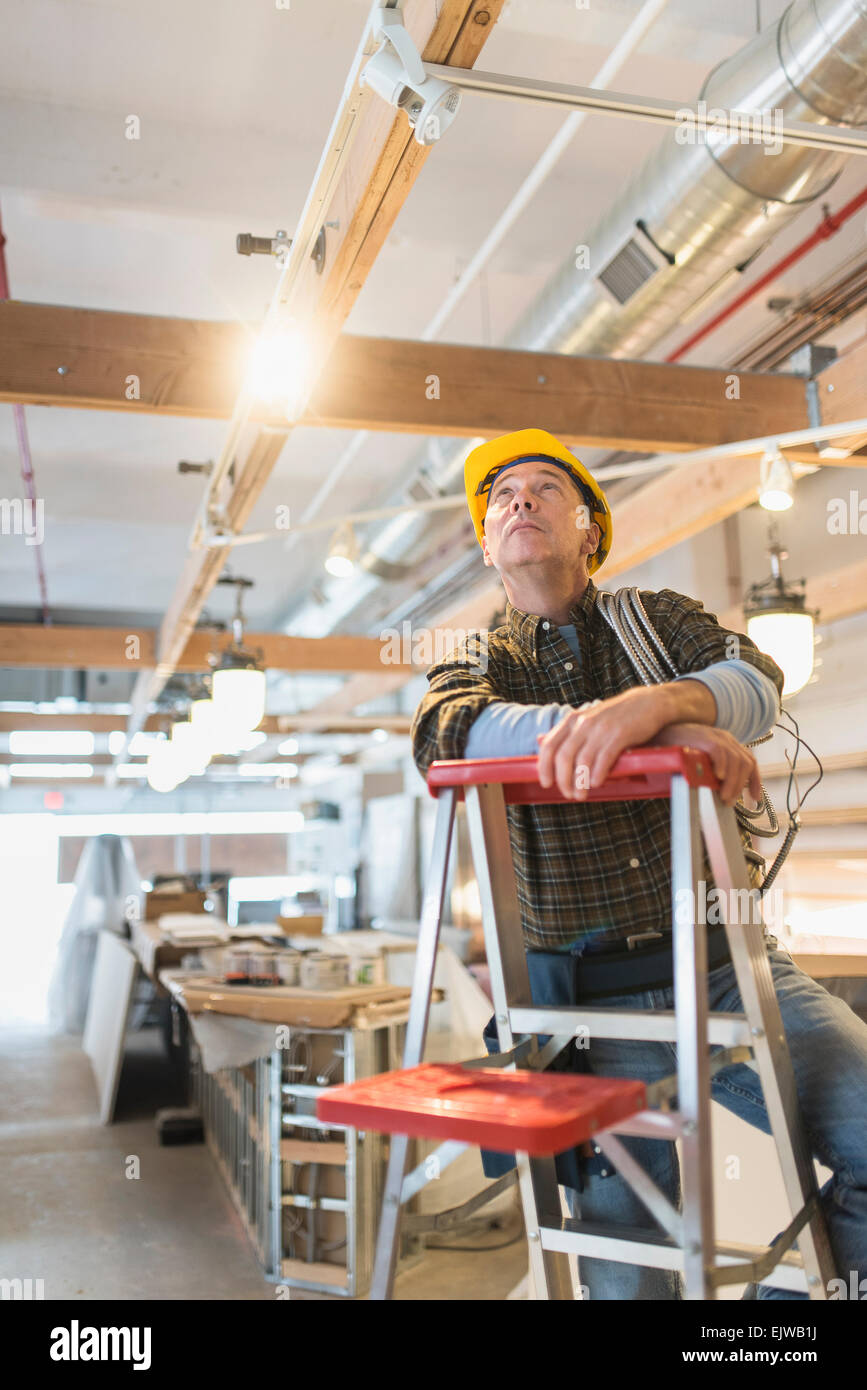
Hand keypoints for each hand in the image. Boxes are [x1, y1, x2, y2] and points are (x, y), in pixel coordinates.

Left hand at [536, 687, 672, 800]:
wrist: (648, 703)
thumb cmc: (616, 716)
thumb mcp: (587, 719)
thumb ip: (565, 732)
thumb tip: (539, 740)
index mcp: (572, 720)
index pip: (549, 746)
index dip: (544, 767)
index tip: (546, 783)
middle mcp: (583, 723)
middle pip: (563, 757)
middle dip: (562, 780)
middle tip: (568, 794)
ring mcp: (601, 728)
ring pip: (582, 761)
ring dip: (580, 782)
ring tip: (581, 795)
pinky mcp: (619, 734)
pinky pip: (603, 758)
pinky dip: (598, 774)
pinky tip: (597, 783)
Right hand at [653, 721, 761, 807]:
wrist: (658, 732)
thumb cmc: (675, 749)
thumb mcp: (700, 761)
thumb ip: (711, 772)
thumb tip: (721, 793)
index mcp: (727, 743)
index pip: (749, 761)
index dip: (755, 781)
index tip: (755, 799)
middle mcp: (725, 738)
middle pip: (745, 763)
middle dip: (740, 785)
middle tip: (729, 801)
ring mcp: (716, 736)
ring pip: (736, 760)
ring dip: (732, 782)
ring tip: (723, 796)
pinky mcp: (705, 737)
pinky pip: (721, 752)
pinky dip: (722, 766)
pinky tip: (717, 778)